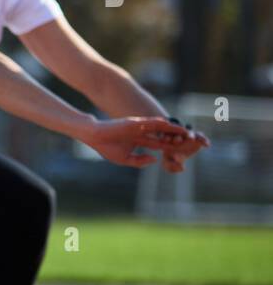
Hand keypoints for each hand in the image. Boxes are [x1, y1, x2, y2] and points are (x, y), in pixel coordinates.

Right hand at [78, 116, 192, 167]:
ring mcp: (140, 127)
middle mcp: (142, 133)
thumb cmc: (107, 148)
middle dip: (175, 138)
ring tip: (187, 132)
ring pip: (161, 129)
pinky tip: (174, 126)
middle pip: (163, 136)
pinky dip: (163, 125)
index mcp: (139, 142)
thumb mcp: (125, 159)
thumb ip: (140, 161)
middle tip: (190, 140)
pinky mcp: (135, 123)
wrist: (95, 137)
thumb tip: (154, 160)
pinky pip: (152, 123)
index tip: (181, 151)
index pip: (158, 145)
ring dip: (173, 130)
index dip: (169, 147)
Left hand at [157, 128, 209, 172]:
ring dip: (189, 135)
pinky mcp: (197, 137)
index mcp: (167, 140)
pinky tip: (206, 145)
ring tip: (191, 139)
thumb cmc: (171, 160)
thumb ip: (171, 167)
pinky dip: (203, 139)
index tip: (166, 141)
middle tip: (177, 140)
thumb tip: (181, 168)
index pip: (165, 137)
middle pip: (176, 134)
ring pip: (188, 133)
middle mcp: (177, 136)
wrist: (178, 158)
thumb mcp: (168, 164)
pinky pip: (200, 136)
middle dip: (176, 137)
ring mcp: (187, 136)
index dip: (165, 138)